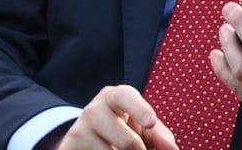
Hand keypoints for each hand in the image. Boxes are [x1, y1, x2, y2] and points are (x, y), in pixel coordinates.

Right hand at [55, 85, 176, 149]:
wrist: (88, 138)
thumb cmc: (125, 130)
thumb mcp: (143, 128)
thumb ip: (159, 135)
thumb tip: (171, 148)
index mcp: (114, 97)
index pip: (124, 96)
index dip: (139, 109)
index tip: (150, 122)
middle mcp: (94, 110)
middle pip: (128, 142)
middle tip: (138, 149)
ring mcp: (80, 130)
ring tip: (117, 149)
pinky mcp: (70, 146)